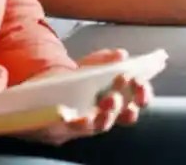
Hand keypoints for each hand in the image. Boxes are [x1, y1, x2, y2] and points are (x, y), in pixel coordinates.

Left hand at [17, 49, 150, 145]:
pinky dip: (79, 123)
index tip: (140, 81)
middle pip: (122, 114)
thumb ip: (105, 59)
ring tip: (108, 101)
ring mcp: (87, 125)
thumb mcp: (89, 65)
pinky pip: (74, 130)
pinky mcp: (66, 131)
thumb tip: (121, 54)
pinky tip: (79, 116)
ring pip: (102, 124)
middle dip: (124, 100)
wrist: (42, 96)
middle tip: (122, 83)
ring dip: (107, 114)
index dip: (142, 94)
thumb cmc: (74, 82)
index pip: (137, 102)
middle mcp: (106, 116)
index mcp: (117, 101)